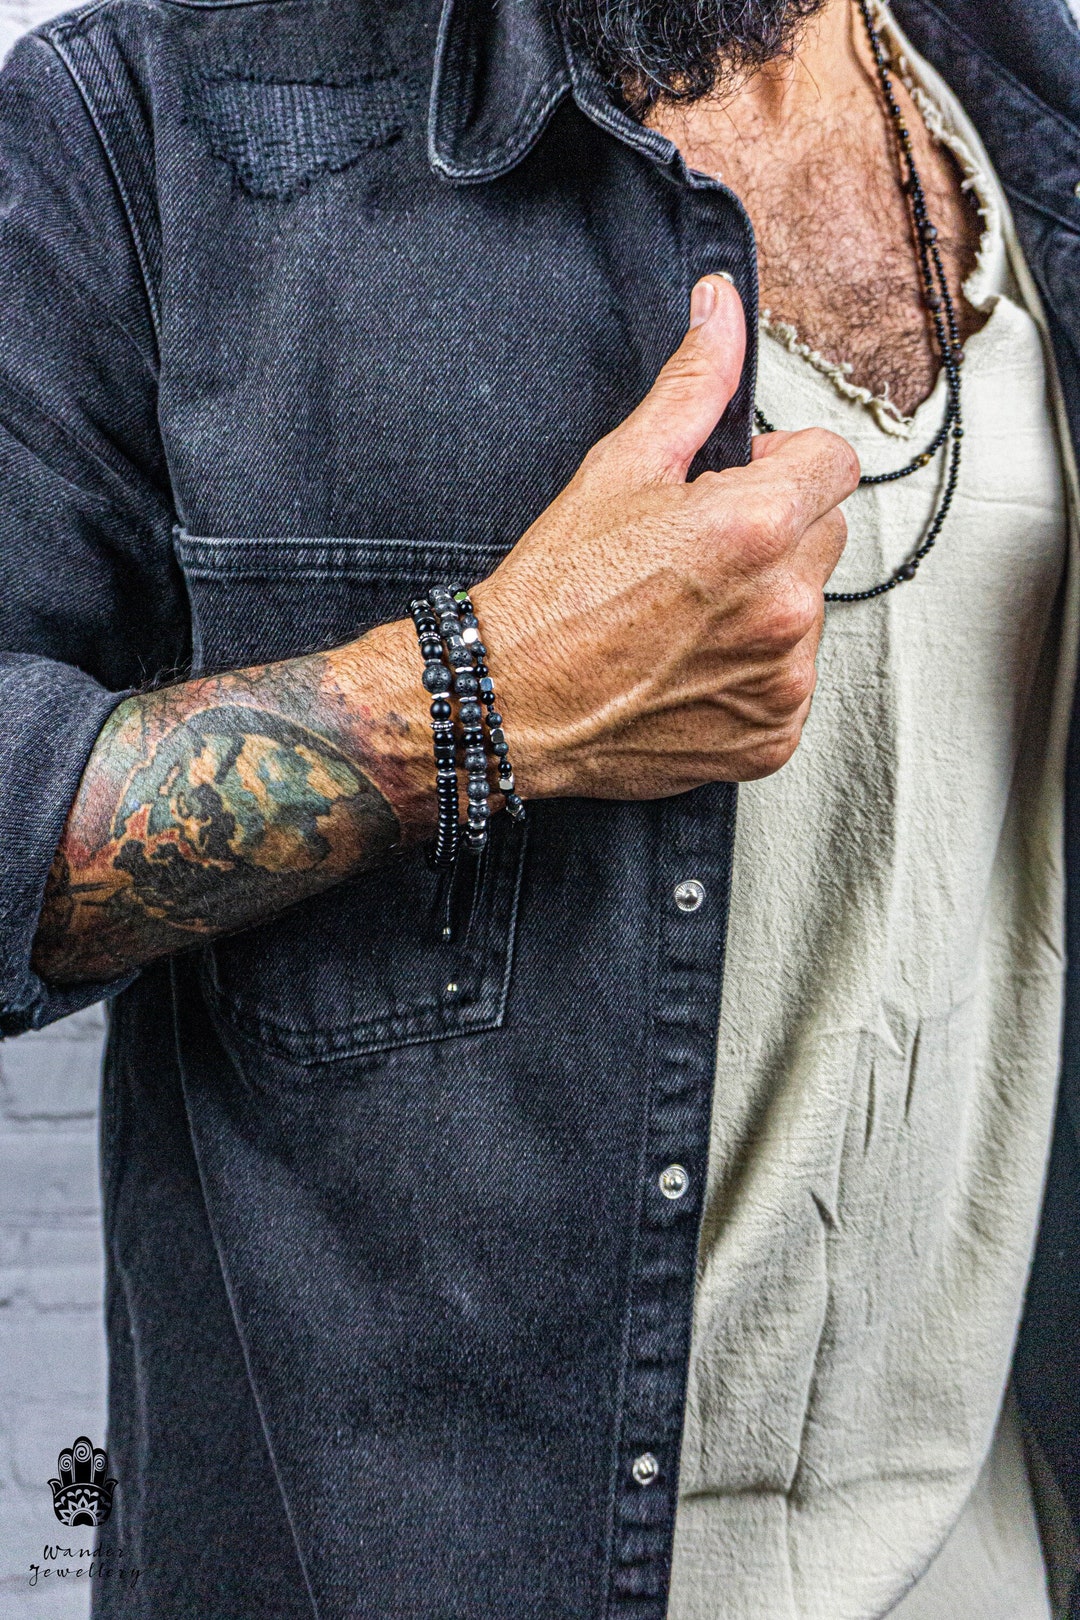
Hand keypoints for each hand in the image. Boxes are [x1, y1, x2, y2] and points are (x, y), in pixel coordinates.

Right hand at [472, 275, 860, 798]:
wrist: (508, 704)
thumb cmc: (553, 593)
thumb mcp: (620, 467)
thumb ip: (693, 383)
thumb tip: (723, 307)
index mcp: (757, 527)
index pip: (834, 461)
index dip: (781, 465)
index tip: (734, 488)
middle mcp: (785, 607)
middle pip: (826, 535)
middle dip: (776, 534)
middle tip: (693, 558)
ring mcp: (783, 680)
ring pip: (809, 610)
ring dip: (765, 605)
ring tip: (683, 618)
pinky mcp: (771, 737)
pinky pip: (790, 682)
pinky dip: (753, 675)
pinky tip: (689, 667)